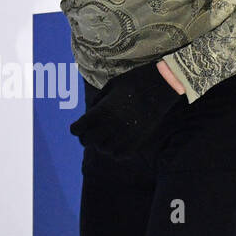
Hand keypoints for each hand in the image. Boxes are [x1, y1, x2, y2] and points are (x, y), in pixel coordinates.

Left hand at [69, 61, 183, 158]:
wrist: (161, 85)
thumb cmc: (134, 81)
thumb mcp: (110, 86)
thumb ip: (98, 101)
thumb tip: (92, 111)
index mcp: (102, 110)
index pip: (79, 128)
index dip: (75, 129)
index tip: (76, 127)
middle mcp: (112, 125)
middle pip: (89, 141)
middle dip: (85, 138)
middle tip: (87, 134)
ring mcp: (126, 134)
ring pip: (104, 150)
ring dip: (100, 145)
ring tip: (102, 138)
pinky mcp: (139, 139)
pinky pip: (122, 154)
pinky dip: (115, 152)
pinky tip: (116, 144)